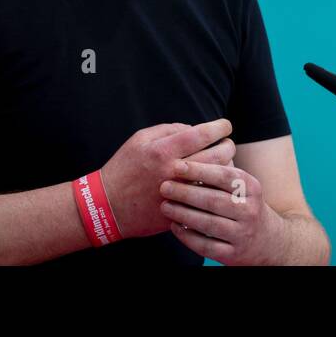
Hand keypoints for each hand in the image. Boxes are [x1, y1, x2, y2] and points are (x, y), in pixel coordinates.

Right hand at [96, 119, 233, 239]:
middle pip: (217, 157)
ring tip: (225, 162)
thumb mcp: (139, 139)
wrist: (106, 206)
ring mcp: (178, 194)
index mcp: (163, 151)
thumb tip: (194, 128)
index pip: (202, 134)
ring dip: (226, 168)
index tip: (226, 125)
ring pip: (216, 179)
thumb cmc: (124, 167)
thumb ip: (169, 129)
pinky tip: (214, 182)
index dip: (219, 127)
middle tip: (228, 143)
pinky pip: (205, 198)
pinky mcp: (179, 211)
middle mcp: (173, 172)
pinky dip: (214, 188)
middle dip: (229, 146)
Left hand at [159, 159, 284, 264]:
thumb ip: (221, 173)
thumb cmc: (244, 205)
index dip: (200, 170)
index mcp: (251, 188)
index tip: (177, 165)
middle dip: (186, 192)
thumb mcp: (242, 187)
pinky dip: (187, 236)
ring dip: (183, 214)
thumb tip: (189, 155)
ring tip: (165, 205)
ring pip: (208, 224)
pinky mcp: (233, 254)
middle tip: (164, 186)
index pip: (224, 176)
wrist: (267, 240)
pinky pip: (206, 246)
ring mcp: (242, 234)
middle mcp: (249, 210)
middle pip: (214, 200)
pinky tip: (175, 227)